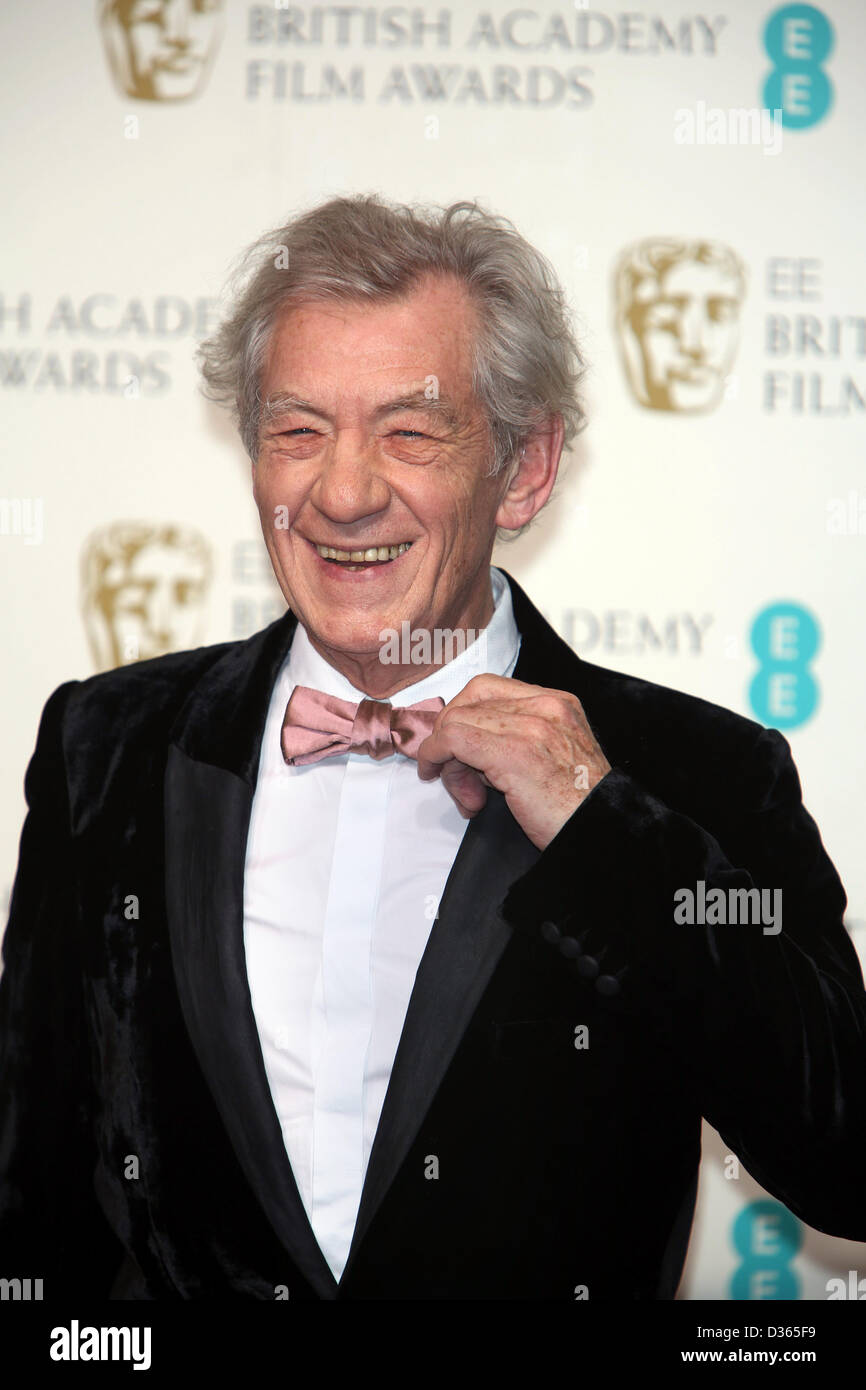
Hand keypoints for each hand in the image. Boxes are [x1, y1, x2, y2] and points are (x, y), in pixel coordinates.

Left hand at [416, 674, 610, 849]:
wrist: (601, 832)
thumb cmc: (577, 808)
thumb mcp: (553, 757)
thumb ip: (516, 740)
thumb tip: (464, 751)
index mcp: (557, 703)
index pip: (487, 689)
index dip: (461, 716)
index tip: (454, 748)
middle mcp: (545, 707)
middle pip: (470, 702)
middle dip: (450, 737)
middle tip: (456, 776)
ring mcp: (530, 726)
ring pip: (457, 720)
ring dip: (446, 758)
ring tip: (466, 795)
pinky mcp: (513, 752)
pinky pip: (452, 738)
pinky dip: (435, 755)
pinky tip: (435, 774)